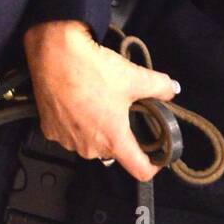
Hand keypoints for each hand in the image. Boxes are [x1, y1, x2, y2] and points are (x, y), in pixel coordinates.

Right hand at [23, 20, 178, 181]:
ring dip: (95, 129)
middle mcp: (90, 148)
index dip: (152, 166)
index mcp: (114, 140)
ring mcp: (68, 141)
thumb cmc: (91, 69)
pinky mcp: (50, 131)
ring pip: (91, 143)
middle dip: (119, 134)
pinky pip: (70, 134)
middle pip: (114, 152)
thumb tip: (173, 88)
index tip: (156, 157)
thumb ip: (160, 86)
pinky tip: (76, 103)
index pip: (140, 170)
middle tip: (119, 111)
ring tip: (94, 103)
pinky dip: (75, 123)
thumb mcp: (134, 76)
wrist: (52, 53)